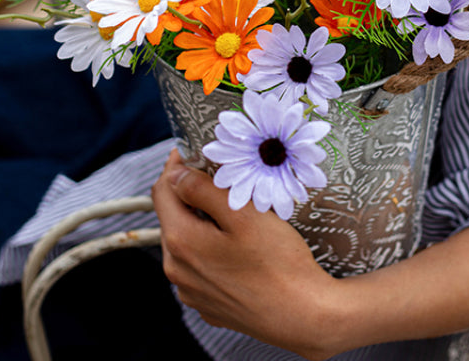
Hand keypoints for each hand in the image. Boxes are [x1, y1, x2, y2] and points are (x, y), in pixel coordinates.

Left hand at [152, 149, 343, 359]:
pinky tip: (239, 243)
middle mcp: (178, 271)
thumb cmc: (279, 264)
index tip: (193, 151)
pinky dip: (211, 247)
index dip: (175, 166)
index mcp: (182, 243)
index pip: (162, 192)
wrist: (305, 317)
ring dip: (201, 220)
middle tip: (219, 176)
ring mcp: (192, 292)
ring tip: (233, 209)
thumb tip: (176, 174)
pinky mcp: (209, 305)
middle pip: (173, 216)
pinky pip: (201, 265)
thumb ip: (203, 190)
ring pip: (187, 241)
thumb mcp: (243, 214)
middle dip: (190, 192)